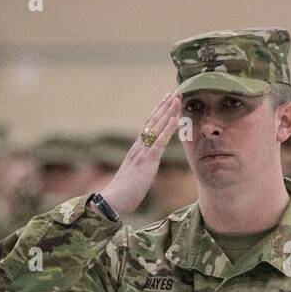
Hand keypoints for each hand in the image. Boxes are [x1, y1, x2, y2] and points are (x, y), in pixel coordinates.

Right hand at [98, 91, 182, 215]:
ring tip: (177, 98)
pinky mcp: (146, 162)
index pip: (149, 125)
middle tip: (176, 90)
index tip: (168, 98)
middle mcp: (139, 146)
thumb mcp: (137, 174)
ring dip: (168, 111)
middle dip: (165, 105)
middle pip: (153, 121)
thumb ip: (143, 164)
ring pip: (156, 127)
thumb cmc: (125, 191)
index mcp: (137, 149)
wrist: (113, 201)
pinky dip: (167, 129)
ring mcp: (142, 152)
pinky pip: (158, 142)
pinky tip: (174, 118)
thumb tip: (150, 162)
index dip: (159, 111)